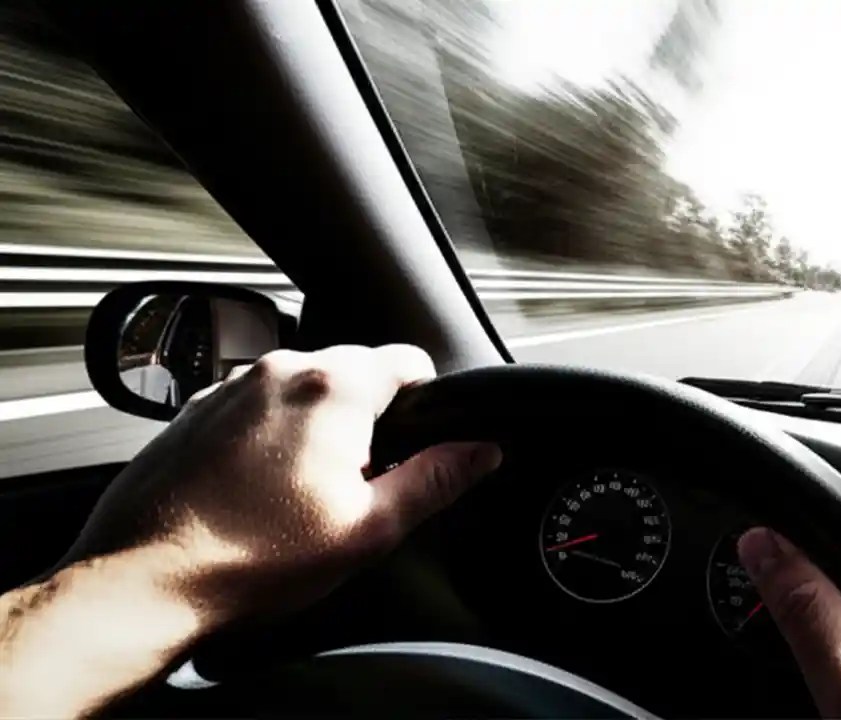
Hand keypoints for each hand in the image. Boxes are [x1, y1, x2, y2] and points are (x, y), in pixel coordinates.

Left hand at [62, 344, 500, 631]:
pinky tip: (258, 488)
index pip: (409, 360)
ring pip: (302, 387)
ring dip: (316, 424)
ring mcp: (231, 386)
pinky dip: (269, 433)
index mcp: (335, 389)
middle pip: (354, 370)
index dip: (427, 401)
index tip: (418, 440)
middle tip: (358, 483)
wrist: (146, 580)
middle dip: (369, 416)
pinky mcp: (195, 409)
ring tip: (301, 492)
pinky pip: (255, 405)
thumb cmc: (255, 558)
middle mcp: (281, 371)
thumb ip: (435, 480)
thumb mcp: (368, 529)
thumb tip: (482, 452)